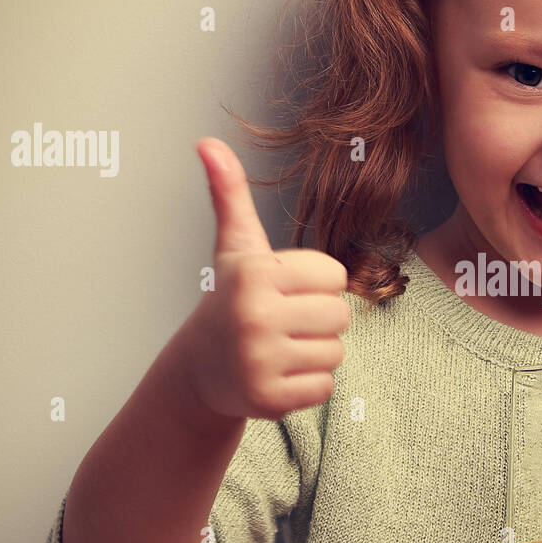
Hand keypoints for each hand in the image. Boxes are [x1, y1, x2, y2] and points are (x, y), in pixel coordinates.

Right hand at [180, 137, 350, 420]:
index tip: (284, 290)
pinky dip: (309, 385)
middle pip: (341, 315)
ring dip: (315, 352)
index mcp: (255, 274)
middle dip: (319, 319)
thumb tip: (207, 142)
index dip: (316, 283)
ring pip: (335, 353)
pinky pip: (326, 388)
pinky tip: (279, 375)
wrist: (200, 369)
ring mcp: (260, 362)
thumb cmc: (231, 299)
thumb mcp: (235, 247)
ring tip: (280, 347)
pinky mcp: (269, 400)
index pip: (335, 276)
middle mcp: (255, 317)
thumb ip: (230, 193)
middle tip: (284, 322)